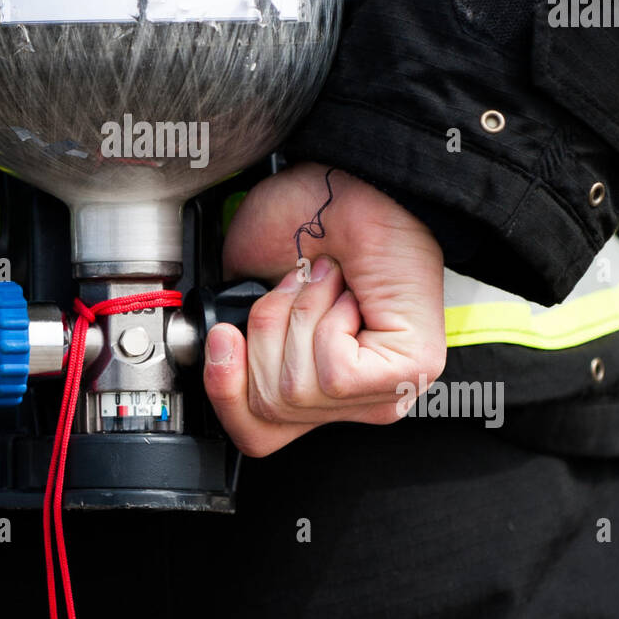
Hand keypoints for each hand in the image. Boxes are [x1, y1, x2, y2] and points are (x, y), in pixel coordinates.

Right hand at [203, 163, 446, 456]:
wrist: (352, 183)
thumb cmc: (310, 220)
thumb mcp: (243, 288)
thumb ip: (226, 340)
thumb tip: (214, 362)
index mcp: (314, 385)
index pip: (257, 435)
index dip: (226, 393)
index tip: (225, 339)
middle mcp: (351, 398)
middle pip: (268, 413)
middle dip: (264, 336)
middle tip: (293, 290)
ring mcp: (383, 389)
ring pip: (297, 390)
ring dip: (299, 315)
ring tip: (326, 283)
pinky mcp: (405, 372)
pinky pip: (333, 372)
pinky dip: (328, 317)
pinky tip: (349, 294)